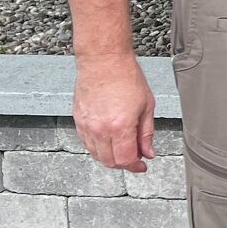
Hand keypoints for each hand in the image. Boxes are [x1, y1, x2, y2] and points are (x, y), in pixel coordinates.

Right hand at [73, 53, 155, 170]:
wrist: (104, 61)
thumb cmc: (126, 77)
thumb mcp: (147, 106)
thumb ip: (146, 133)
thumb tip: (148, 152)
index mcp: (120, 126)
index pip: (125, 160)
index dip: (135, 166)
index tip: (141, 166)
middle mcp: (100, 129)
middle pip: (109, 161)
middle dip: (124, 163)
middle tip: (134, 158)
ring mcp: (87, 125)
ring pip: (96, 154)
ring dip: (110, 156)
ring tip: (122, 147)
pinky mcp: (78, 119)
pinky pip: (86, 142)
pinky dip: (98, 147)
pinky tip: (108, 140)